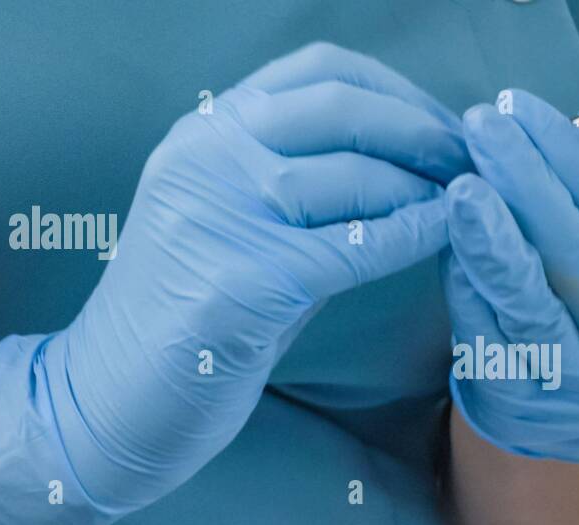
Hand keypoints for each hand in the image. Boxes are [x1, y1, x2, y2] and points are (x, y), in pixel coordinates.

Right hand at [0, 43, 470, 524]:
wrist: (106, 400)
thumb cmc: (187, 318)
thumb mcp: (232, 222)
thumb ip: (298, 181)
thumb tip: (402, 160)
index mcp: (203, 133)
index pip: (317, 70)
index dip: (396, 89)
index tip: (443, 124)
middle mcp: (205, 158)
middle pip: (339, 106)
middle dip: (422, 129)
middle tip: (471, 162)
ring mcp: (217, 215)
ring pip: (350, 174)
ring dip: (423, 186)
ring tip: (466, 204)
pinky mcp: (240, 283)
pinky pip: (351, 245)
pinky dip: (410, 235)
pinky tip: (445, 235)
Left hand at [441, 89, 578, 462]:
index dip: (573, 159)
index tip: (523, 109)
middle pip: (577, 256)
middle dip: (525, 183)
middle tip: (482, 127)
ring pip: (528, 300)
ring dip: (489, 237)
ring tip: (462, 184)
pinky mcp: (523, 404)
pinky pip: (486, 331)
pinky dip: (465, 283)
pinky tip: (449, 240)